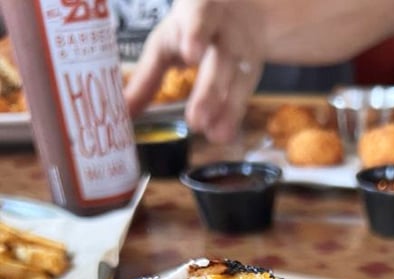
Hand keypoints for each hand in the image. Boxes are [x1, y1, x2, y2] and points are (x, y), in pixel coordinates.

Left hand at [124, 0, 263, 143]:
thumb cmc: (196, 27)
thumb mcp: (168, 42)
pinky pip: (246, 95)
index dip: (196, 35)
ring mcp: (246, 52)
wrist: (246, 10)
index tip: (189, 54)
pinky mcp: (256, 71)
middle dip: (210, 90)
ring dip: (227, 110)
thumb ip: (147, 76)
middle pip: (221, 60)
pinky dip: (234, 116)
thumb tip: (122, 111)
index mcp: (201, 11)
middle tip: (196, 121)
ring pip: (239, 81)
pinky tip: (225, 135)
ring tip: (214, 136)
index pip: (200, 19)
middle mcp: (227, 31)